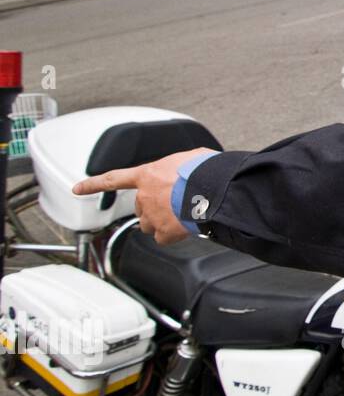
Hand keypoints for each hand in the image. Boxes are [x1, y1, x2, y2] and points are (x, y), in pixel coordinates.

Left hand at [72, 148, 215, 244]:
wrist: (214, 189)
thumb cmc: (205, 170)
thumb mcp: (190, 157)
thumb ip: (180, 165)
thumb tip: (189, 167)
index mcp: (148, 174)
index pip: (113, 179)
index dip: (93, 185)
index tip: (77, 189)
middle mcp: (145, 196)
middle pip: (140, 208)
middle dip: (153, 208)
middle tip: (174, 204)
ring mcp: (153, 215)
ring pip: (149, 225)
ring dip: (161, 222)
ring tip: (180, 216)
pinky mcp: (165, 231)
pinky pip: (164, 238)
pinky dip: (173, 235)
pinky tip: (185, 227)